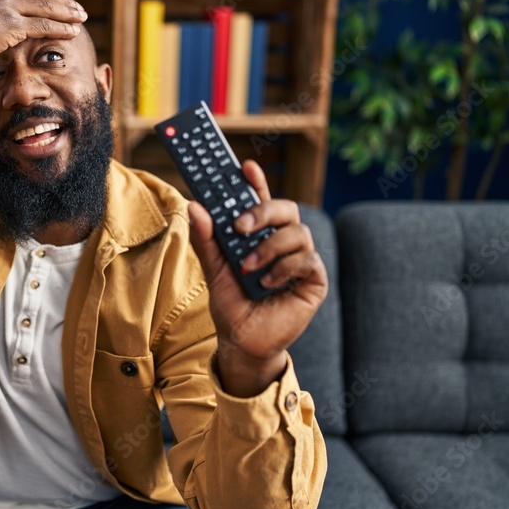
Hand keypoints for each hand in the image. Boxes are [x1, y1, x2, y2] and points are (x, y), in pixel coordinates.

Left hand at [187, 160, 327, 396]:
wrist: (242, 341)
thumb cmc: (231, 304)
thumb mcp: (213, 270)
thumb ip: (206, 239)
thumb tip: (194, 206)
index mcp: (260, 235)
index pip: (261, 200)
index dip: (256, 182)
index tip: (245, 167)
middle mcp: (284, 241)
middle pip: (286, 209)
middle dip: (262, 211)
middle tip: (239, 226)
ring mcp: (301, 259)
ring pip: (298, 232)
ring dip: (269, 248)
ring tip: (247, 268)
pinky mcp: (314, 279)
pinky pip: (307, 260)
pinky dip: (283, 268)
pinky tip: (265, 283)